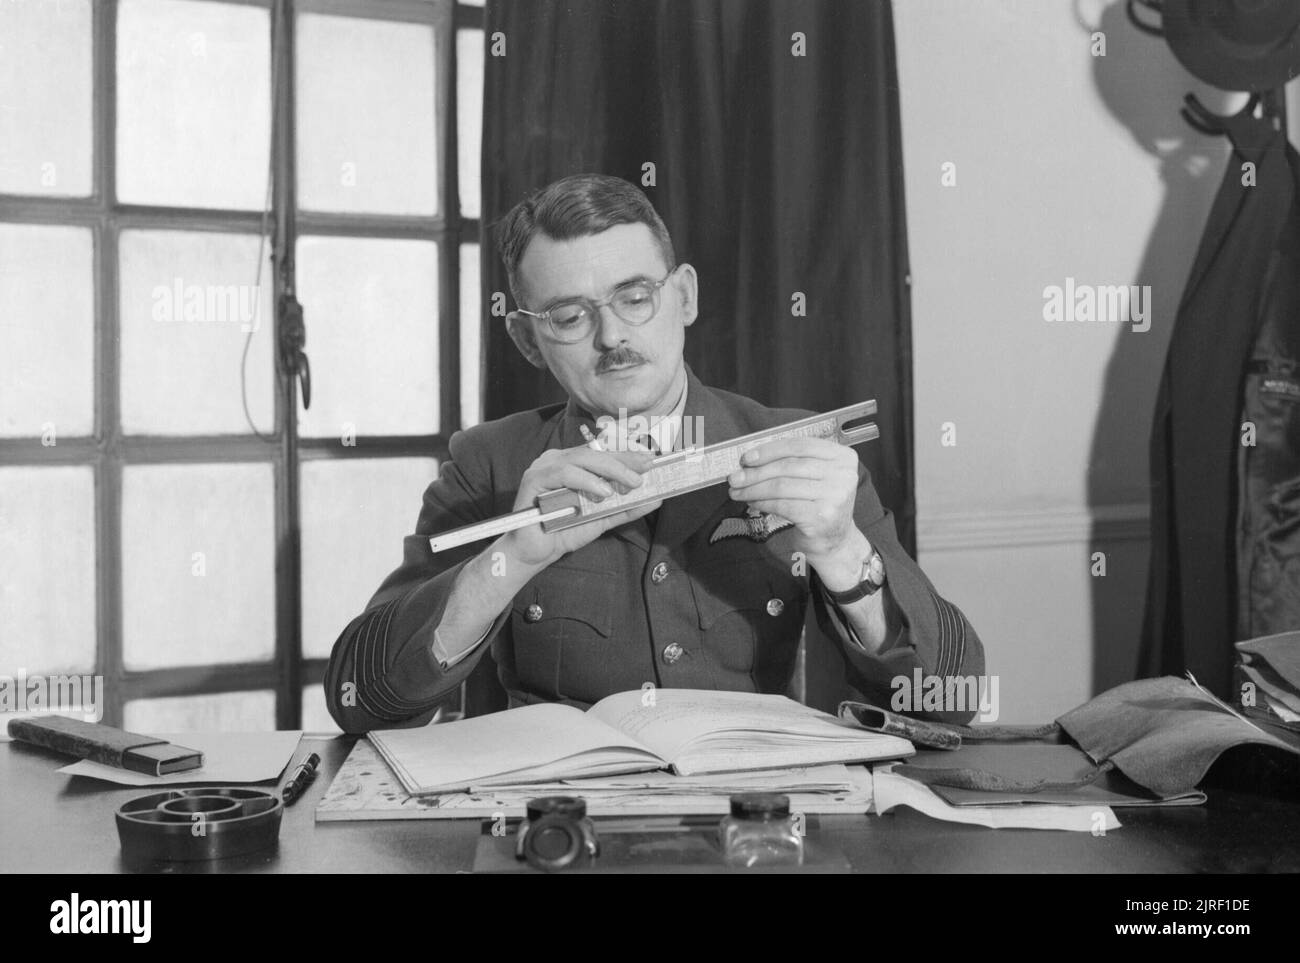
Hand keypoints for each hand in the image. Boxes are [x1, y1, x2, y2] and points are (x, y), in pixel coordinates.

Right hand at [501, 445, 660, 567]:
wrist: (535, 554)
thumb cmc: (563, 532)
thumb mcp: (602, 519)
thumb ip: (626, 508)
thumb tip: (656, 499)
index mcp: (572, 464)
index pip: (603, 453)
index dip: (627, 455)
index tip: (651, 460)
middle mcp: (557, 460)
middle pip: (595, 452)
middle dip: (624, 461)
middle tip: (646, 471)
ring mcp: (543, 467)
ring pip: (581, 458)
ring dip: (610, 470)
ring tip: (630, 484)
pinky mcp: (533, 479)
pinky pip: (563, 473)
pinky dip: (586, 480)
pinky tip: (603, 492)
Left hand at [726, 437, 861, 569]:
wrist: (835, 541)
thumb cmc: (818, 505)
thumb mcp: (814, 478)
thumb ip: (791, 463)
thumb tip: (750, 460)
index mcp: (842, 457)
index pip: (800, 446)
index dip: (769, 450)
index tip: (746, 458)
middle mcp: (843, 474)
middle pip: (789, 466)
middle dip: (756, 472)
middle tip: (735, 478)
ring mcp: (835, 496)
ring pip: (782, 485)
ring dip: (754, 488)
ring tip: (737, 491)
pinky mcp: (822, 516)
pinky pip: (782, 505)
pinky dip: (762, 502)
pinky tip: (752, 503)